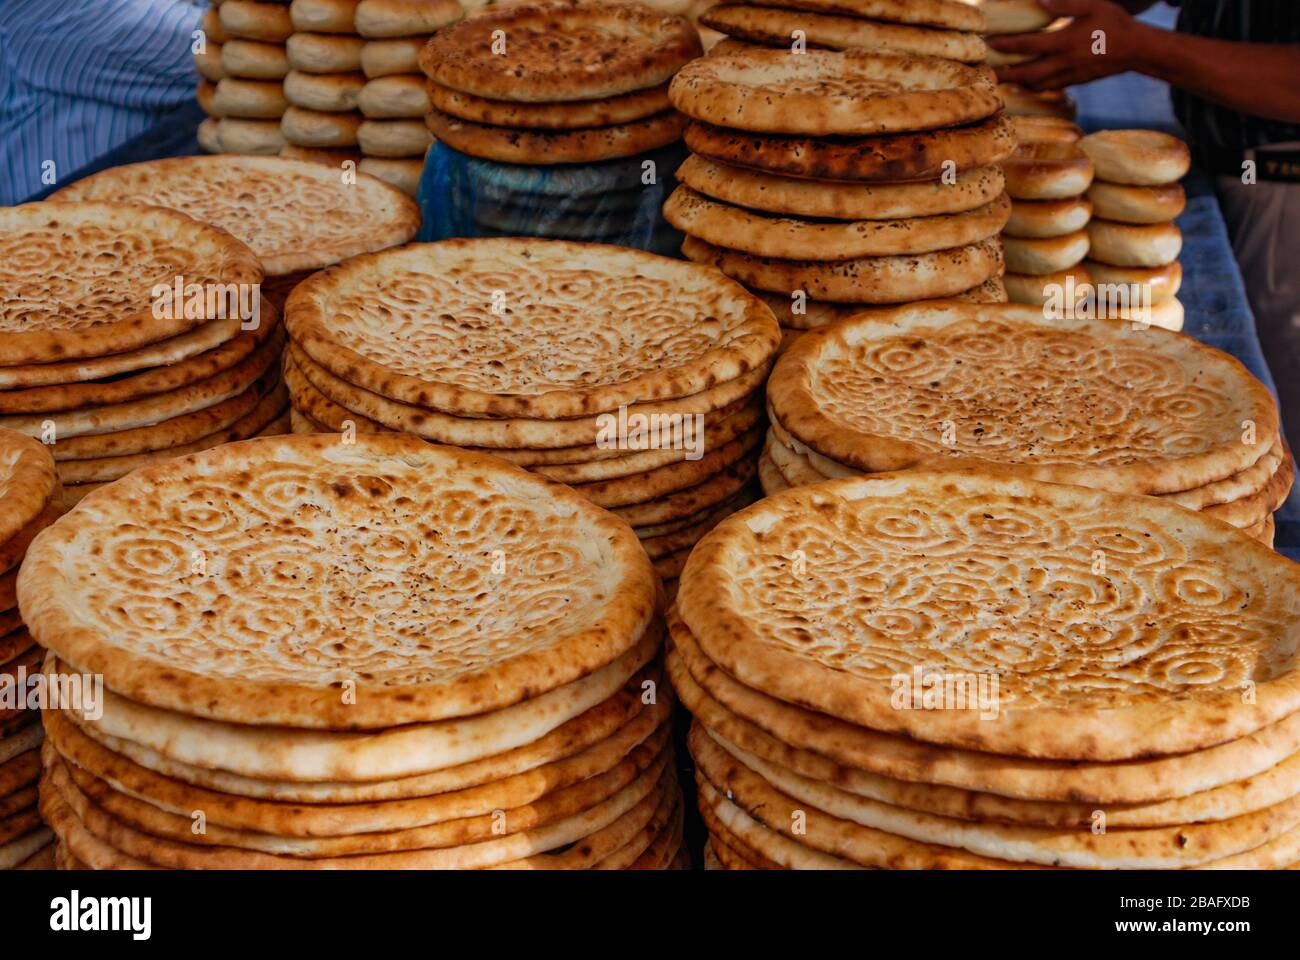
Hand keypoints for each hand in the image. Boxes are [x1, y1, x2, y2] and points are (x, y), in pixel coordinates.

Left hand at [989, 0, 1143, 90]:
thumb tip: (1040, 0)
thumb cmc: (1115, 23)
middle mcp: (1063, 62)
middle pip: (1026, 73)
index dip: (1005, 45)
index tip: (989, 43)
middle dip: (1005, 73)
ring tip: (1003, 79)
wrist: (1137, 50)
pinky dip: (1034, 86)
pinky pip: (1049, 87)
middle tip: (987, 73)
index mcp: (1064, 42)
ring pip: (1036, 84)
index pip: (1027, 45)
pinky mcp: (1075, 81)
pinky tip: (1027, 83)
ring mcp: (1069, 75)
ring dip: (1017, 83)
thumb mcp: (1092, 5)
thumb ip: (1065, 3)